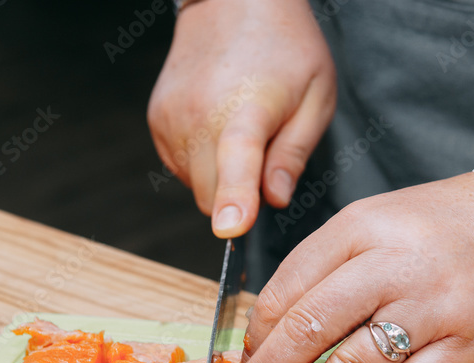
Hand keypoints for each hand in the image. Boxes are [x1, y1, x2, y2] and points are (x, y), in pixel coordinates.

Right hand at [147, 0, 335, 236]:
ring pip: (194, 186)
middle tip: (264, 152)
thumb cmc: (285, 48)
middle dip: (238, 196)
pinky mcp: (156, 119)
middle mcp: (200, 115)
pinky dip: (201, 163)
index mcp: (247, 110)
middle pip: (211, 197)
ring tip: (241, 130)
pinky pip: (180, 168)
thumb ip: (295, 154)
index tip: (231, 229)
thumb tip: (275, 199)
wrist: (233, 2)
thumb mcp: (316, 97)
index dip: (235, 200)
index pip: (237, 162)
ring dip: (219, 177)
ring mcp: (171, 118)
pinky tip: (218, 127)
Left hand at [218, 172, 473, 362]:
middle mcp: (394, 264)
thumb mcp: (376, 223)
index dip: (255, 337)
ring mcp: (434, 307)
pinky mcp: (468, 346)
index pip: (287, 288)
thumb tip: (271, 337)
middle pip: (310, 328)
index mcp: (361, 227)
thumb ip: (327, 269)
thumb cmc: (443, 229)